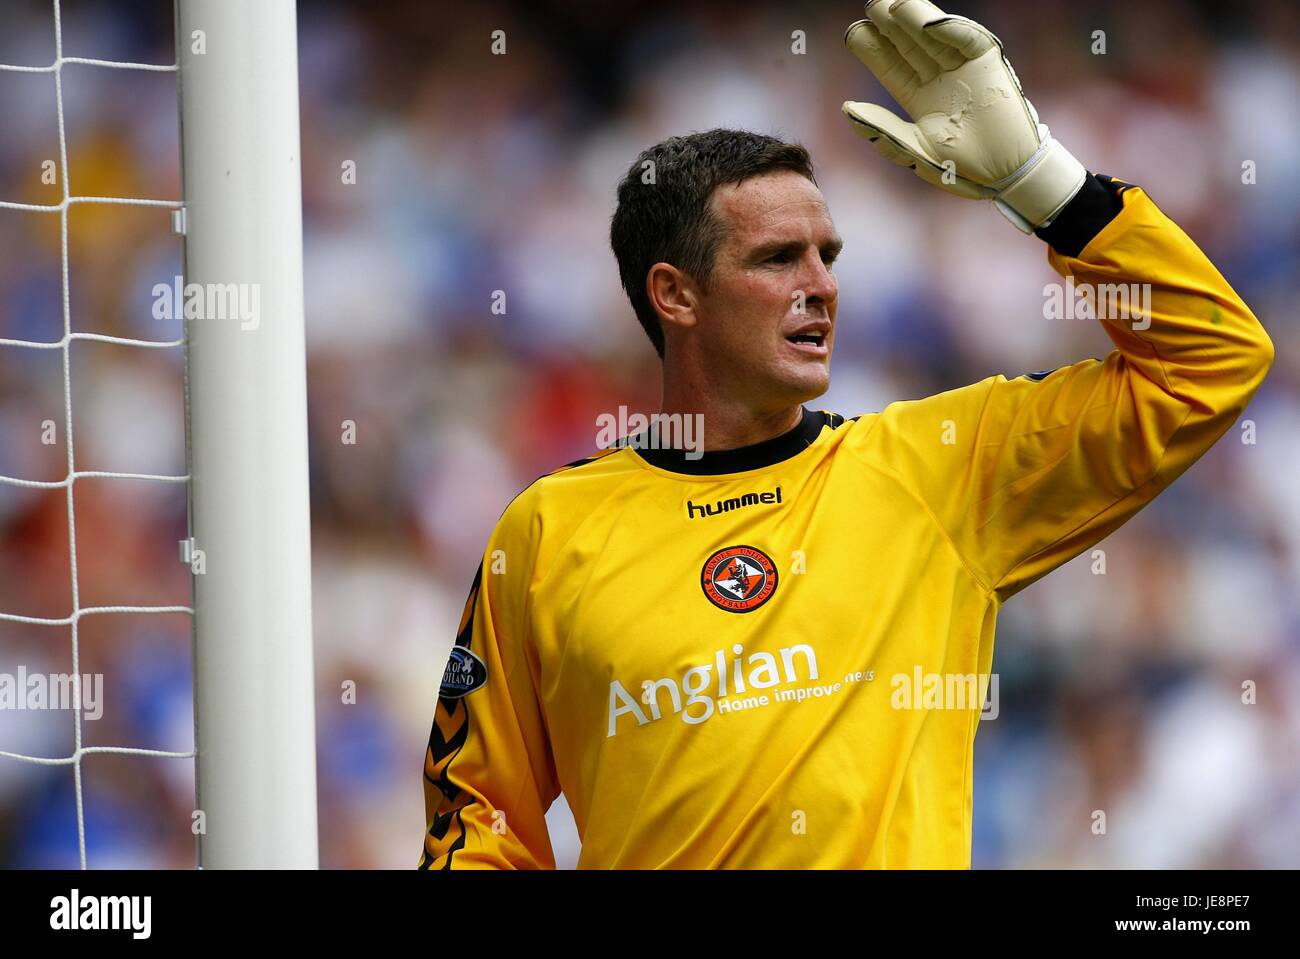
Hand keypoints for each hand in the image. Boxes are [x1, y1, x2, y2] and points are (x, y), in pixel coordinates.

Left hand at [842, 0, 1085, 231]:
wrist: (1001, 176)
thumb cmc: (960, 168)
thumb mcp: (913, 149)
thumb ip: (882, 128)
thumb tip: (847, 107)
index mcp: (918, 97)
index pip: (891, 67)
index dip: (873, 50)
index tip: (853, 33)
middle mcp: (938, 78)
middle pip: (908, 45)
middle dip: (889, 25)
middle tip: (871, 5)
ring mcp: (963, 69)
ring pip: (934, 37)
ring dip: (915, 19)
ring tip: (893, 5)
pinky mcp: (988, 64)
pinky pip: (967, 41)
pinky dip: (950, 30)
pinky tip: (927, 23)